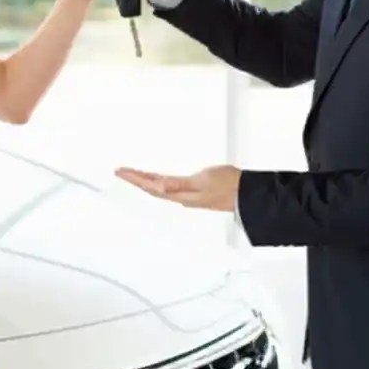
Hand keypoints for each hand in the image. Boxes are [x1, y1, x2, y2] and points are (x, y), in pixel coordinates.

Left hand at [115, 164, 240, 211]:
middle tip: (121, 171)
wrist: (247, 195)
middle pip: (152, 187)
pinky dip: (159, 181)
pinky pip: (170, 186)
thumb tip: (159, 186)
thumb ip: (178, 184)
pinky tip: (160, 179)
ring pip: (160, 188)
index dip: (134, 178)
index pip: (150, 186)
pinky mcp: (196, 191)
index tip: (120, 171)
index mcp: (180, 195)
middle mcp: (182, 196)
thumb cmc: (229, 187)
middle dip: (136, 179)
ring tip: (134, 174)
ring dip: (146, 180)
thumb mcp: (202, 181)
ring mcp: (189, 194)